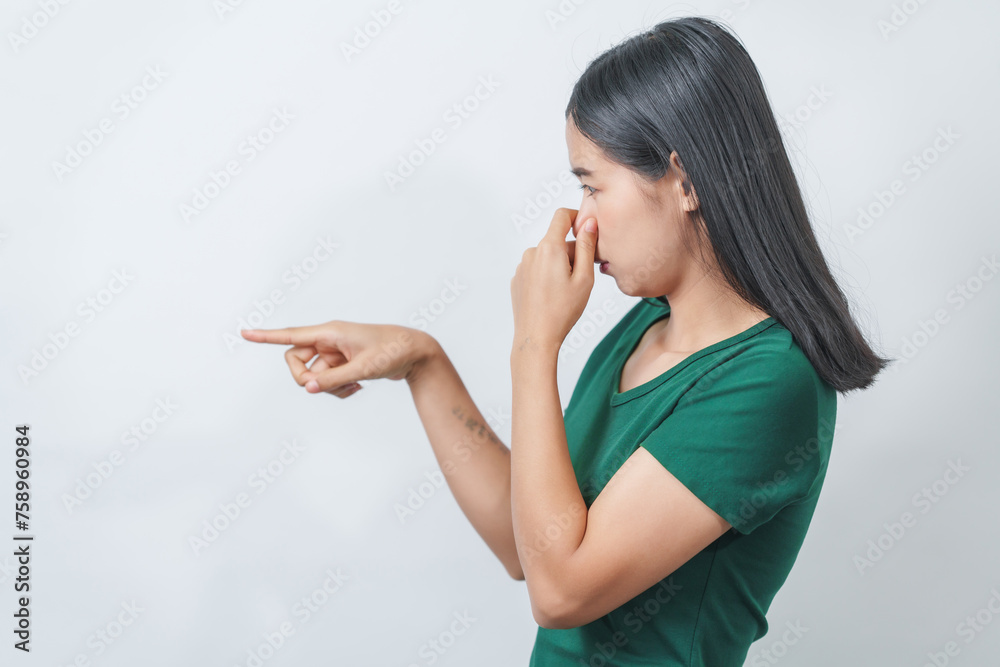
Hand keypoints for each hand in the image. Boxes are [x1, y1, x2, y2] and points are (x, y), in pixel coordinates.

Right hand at [241, 321, 430, 396]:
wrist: (415, 353)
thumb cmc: (392, 352)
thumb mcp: (363, 369)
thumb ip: (332, 379)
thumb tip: (306, 387)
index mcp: (330, 332)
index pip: (291, 335)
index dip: (267, 336)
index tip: (245, 333)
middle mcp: (328, 339)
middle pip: (296, 361)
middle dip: (305, 378)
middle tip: (321, 388)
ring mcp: (335, 352)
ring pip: (313, 375)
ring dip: (327, 387)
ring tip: (353, 388)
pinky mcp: (343, 363)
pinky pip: (327, 380)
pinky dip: (337, 389)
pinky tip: (357, 388)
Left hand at [510, 208, 597, 352]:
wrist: (536, 337)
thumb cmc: (563, 311)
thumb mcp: (584, 278)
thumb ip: (587, 246)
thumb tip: (589, 223)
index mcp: (549, 248)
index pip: (562, 216)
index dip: (577, 217)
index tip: (587, 230)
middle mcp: (532, 252)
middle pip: (556, 240)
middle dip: (572, 252)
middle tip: (582, 278)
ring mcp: (522, 266)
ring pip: (547, 256)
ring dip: (559, 264)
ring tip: (566, 291)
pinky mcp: (518, 279)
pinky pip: (536, 268)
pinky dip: (547, 275)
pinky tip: (552, 296)